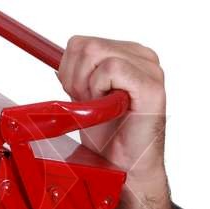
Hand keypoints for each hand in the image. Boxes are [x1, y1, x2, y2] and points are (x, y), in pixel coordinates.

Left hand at [56, 35, 167, 191]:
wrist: (124, 165)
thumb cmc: (109, 135)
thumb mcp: (84, 97)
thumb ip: (77, 74)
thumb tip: (58, 59)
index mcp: (128, 54)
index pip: (80, 42)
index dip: (68, 70)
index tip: (77, 95)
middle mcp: (142, 56)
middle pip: (84, 45)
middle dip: (74, 78)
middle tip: (89, 104)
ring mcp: (150, 68)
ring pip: (94, 52)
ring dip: (86, 86)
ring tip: (101, 108)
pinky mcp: (151, 84)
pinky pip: (110, 69)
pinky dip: (99, 90)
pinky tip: (110, 108)